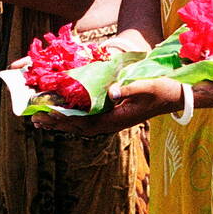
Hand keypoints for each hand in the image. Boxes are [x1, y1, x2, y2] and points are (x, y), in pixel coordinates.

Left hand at [29, 77, 212, 137]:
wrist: (177, 96)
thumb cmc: (163, 90)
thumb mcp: (147, 86)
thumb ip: (129, 89)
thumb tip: (111, 92)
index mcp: (117, 119)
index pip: (85, 123)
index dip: (66, 120)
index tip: (48, 115)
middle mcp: (112, 123)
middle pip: (79, 127)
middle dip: (57, 124)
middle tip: (35, 120)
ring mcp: (113, 120)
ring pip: (82, 124)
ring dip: (62, 122)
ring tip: (42, 119)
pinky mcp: (114, 114)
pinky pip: (89, 118)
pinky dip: (73, 116)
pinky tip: (64, 112)